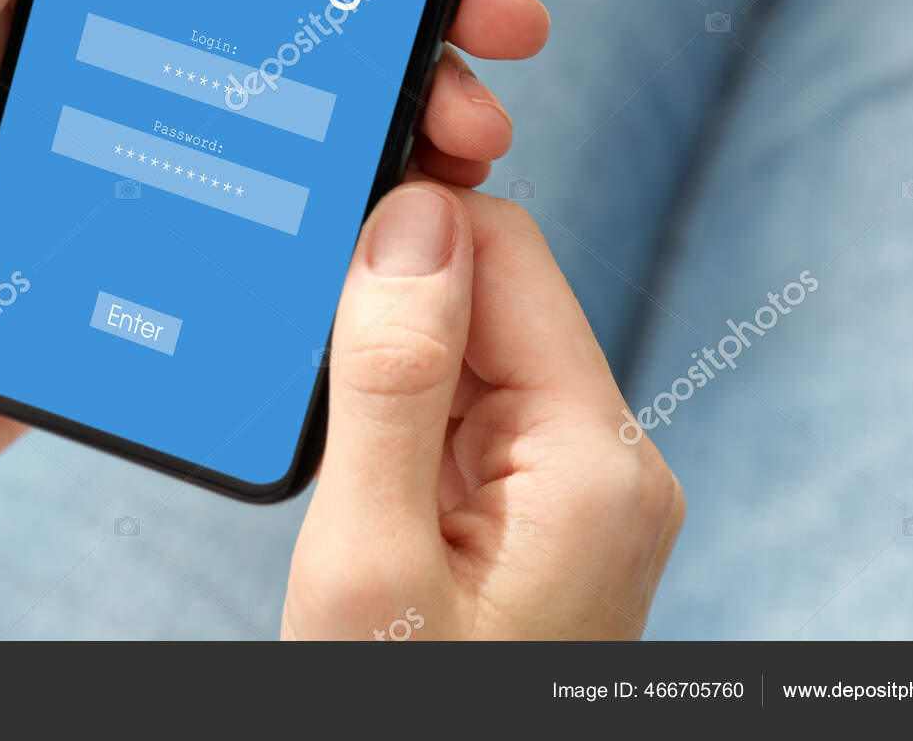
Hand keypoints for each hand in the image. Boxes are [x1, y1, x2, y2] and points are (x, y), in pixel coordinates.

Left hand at [0, 0, 549, 516]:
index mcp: (62, 5)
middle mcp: (126, 71)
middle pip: (292, 24)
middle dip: (408, 24)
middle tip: (492, 49)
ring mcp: (159, 165)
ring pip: (309, 123)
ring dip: (401, 119)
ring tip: (464, 148)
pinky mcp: (176, 255)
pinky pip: (282, 222)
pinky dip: (352, 216)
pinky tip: (398, 227)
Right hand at [281, 183, 683, 638]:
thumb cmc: (408, 705)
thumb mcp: (373, 557)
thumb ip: (392, 379)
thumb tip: (409, 220)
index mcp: (593, 459)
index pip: (505, 254)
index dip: (406, 234)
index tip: (317, 246)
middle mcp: (604, 460)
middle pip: (490, 295)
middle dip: (391, 310)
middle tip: (309, 366)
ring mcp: (574, 487)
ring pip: (471, 349)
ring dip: (390, 370)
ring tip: (340, 451)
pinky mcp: (535, 509)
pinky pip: (464, 411)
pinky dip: (400, 415)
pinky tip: (361, 471)